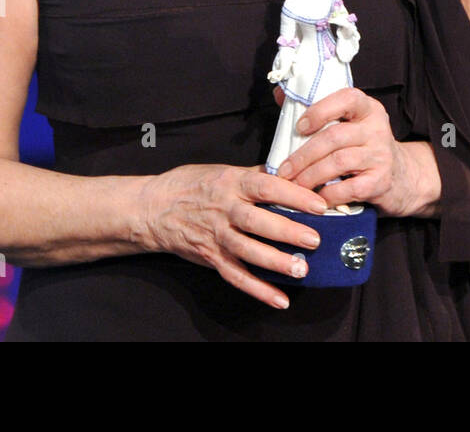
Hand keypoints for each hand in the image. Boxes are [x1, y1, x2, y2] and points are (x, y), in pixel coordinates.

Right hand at [137, 163, 328, 308]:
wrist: (152, 209)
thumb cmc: (191, 185)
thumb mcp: (222, 171)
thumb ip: (255, 175)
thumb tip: (290, 174)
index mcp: (231, 183)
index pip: (266, 187)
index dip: (293, 196)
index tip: (317, 204)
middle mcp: (224, 210)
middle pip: (257, 222)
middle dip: (287, 231)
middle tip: (314, 239)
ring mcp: (216, 236)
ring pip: (247, 251)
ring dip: (275, 262)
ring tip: (300, 268)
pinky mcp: (211, 257)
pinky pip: (236, 276)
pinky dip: (258, 290)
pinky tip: (279, 298)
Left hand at [275, 87, 436, 217]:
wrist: (403, 177)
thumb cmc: (364, 147)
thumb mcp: (350, 124)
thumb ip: (318, 110)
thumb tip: (280, 94)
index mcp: (367, 109)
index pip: (347, 99)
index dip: (320, 111)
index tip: (299, 127)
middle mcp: (377, 128)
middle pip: (334, 136)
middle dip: (304, 155)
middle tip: (284, 169)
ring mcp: (380, 155)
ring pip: (339, 162)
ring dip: (310, 176)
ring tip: (293, 185)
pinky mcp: (381, 181)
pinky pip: (349, 188)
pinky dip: (328, 195)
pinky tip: (316, 199)